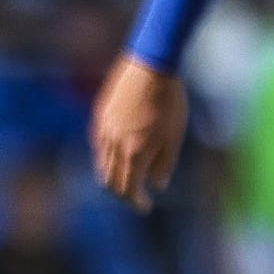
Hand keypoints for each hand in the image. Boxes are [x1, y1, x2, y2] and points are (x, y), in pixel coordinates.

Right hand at [91, 55, 188, 209]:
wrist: (151, 66)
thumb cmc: (170, 101)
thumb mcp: (174, 136)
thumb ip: (164, 164)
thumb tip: (156, 185)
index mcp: (135, 153)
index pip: (129, 190)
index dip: (136, 202)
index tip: (145, 207)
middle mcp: (115, 145)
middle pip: (111, 182)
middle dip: (124, 193)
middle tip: (136, 197)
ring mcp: (104, 131)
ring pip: (102, 165)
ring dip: (114, 176)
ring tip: (127, 178)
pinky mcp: (100, 117)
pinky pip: (99, 146)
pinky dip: (107, 158)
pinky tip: (119, 155)